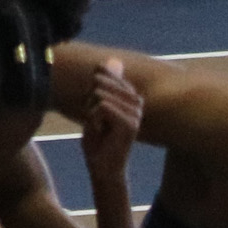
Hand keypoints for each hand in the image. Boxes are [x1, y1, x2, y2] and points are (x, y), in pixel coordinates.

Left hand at [81, 59, 142, 184]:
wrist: (103, 166)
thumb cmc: (98, 139)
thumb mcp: (95, 106)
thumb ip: (104, 83)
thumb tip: (112, 60)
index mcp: (131, 95)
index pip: (104, 74)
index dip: (90, 93)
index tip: (97, 113)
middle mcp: (137, 102)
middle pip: (99, 83)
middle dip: (89, 101)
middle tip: (97, 122)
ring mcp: (136, 113)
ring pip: (99, 95)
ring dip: (91, 112)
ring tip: (100, 128)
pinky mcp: (130, 123)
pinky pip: (101, 107)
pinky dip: (93, 120)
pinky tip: (101, 132)